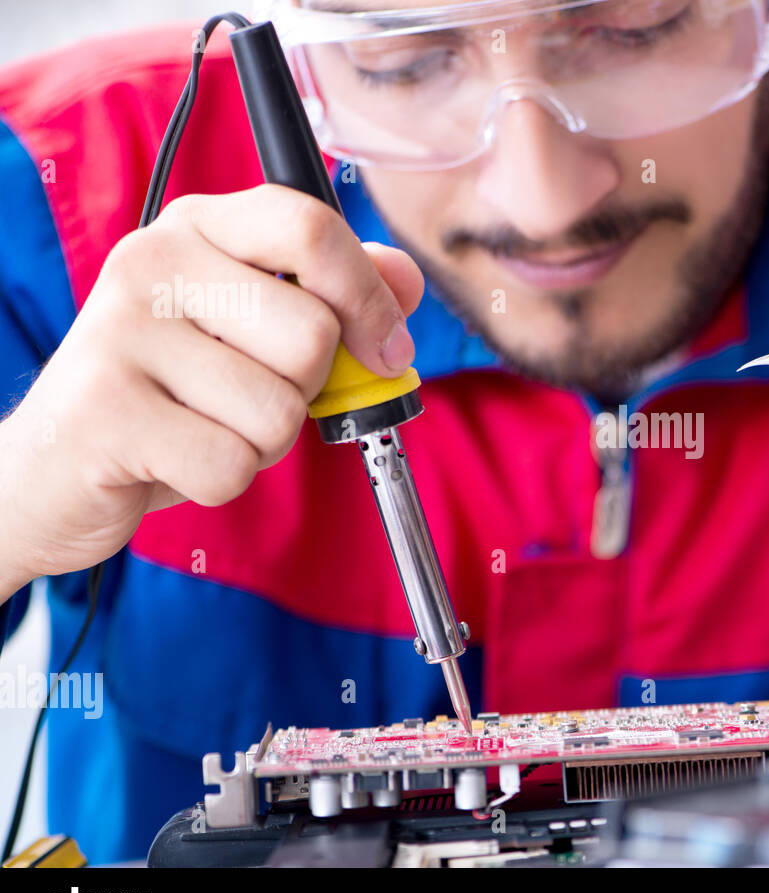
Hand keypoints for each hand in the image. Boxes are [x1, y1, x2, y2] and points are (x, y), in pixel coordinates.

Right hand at [0, 184, 424, 595]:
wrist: (52, 466)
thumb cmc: (173, 395)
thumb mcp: (255, 334)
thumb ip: (336, 297)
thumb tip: (406, 278)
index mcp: (198, 228)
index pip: (311, 227)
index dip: (369, 296)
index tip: (386, 349)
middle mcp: (152, 262)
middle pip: (312, 334)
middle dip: (305, 391)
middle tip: (245, 396)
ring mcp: (120, 331)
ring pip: (279, 410)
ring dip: (262, 442)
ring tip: (203, 425)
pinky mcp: (105, 409)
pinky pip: (232, 464)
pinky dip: (222, 480)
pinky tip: (173, 459)